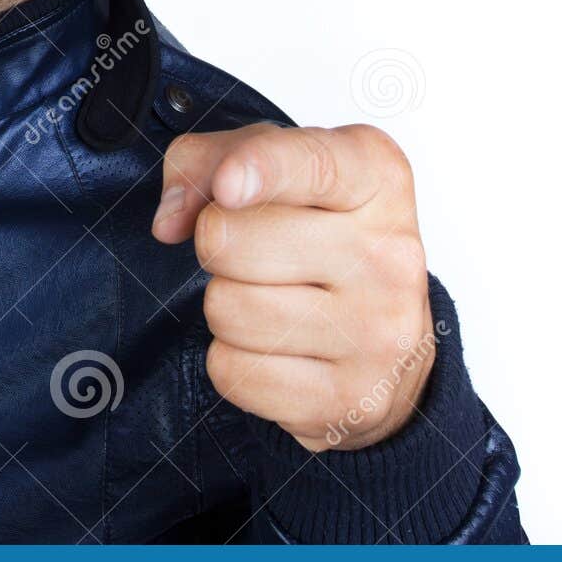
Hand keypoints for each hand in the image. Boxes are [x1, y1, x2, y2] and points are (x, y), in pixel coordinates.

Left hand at [153, 123, 434, 451]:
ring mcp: (378, 331)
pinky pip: (234, 372)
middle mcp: (390, 251)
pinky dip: (236, 361)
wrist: (392, 344)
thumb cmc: (319, 234)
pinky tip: (278, 348)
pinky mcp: (352, 398)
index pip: (313, 165)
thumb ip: (206, 163)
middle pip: (230, 241)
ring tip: (270, 299)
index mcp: (376, 175)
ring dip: (226, 304)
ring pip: (227, 309)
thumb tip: (169, 220)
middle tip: (252, 252)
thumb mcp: (271, 170)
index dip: (260, 169)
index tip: (227, 185)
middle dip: (215, 244)